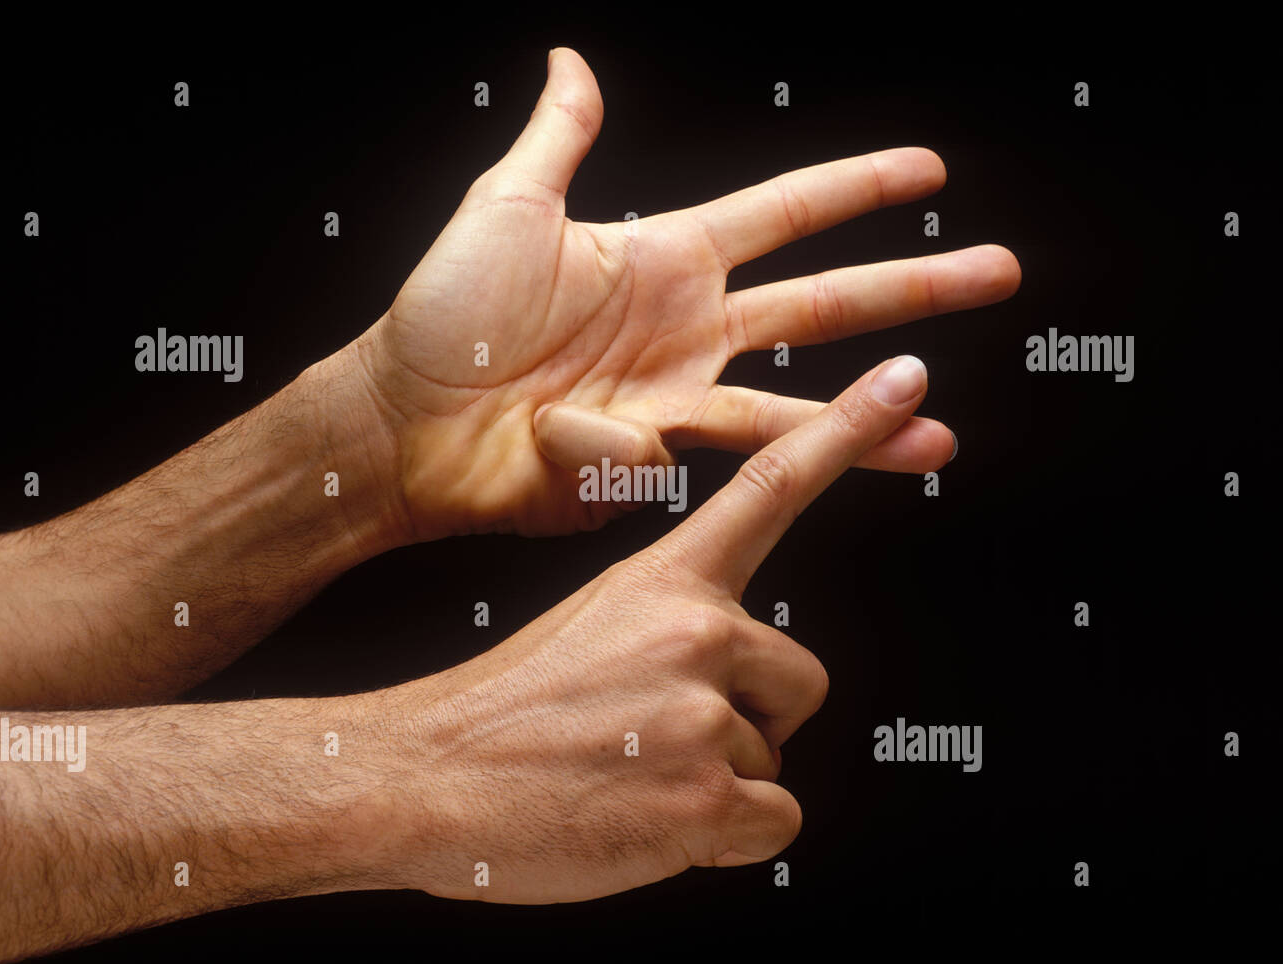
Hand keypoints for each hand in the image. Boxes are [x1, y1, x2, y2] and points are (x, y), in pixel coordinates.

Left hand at [350, 47, 1019, 540]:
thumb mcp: (505, 205)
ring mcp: (673, 402)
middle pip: (824, 307)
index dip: (858, 189)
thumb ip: (558, 136)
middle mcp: (687, 331)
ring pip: (794, 412)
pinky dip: (624, 449)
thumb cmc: (443, 315)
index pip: (786, 214)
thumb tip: (572, 60)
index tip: (930, 172)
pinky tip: (580, 434)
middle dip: (913, 291)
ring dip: (870, 425)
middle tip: (996, 276)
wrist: (403, 421)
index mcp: (666, 259)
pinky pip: (673, 459)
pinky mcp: (649, 464)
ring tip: (937, 439)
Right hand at [356, 354, 928, 901]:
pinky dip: (726, 838)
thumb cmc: (502, 711)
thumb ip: (674, 632)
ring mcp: (702, 713)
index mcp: (664, 579)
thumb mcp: (591, 628)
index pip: (771, 486)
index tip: (909, 380)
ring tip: (634, 779)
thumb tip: (735, 681)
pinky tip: (652, 824)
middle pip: (800, 680)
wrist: (424, 778)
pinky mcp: (703, 797)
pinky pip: (774, 823)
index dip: (848, 429)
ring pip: (775, 759)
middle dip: (753, 719)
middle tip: (663, 739)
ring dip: (721, 781)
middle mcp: (695, 630)